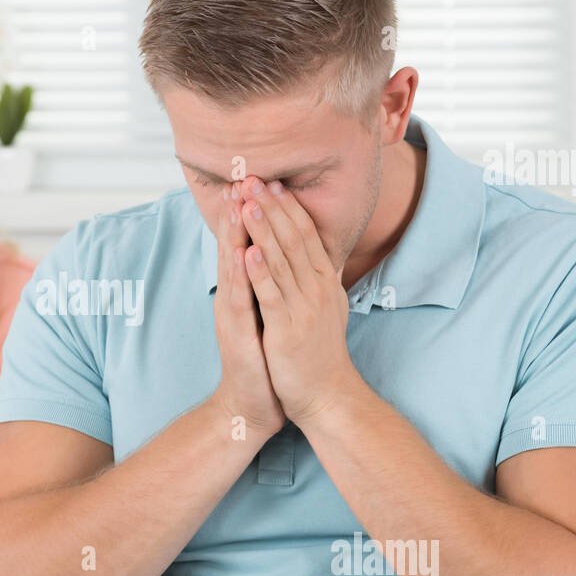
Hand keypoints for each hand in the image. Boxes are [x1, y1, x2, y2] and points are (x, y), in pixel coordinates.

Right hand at [208, 181, 285, 441]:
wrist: (253, 403)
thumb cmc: (264, 360)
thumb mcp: (268, 314)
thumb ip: (268, 286)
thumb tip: (277, 260)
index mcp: (244, 290)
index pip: (244, 242)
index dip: (247, 212)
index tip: (253, 180)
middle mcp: (234, 297)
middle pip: (232, 245)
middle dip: (236, 211)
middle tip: (239, 176)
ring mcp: (233, 314)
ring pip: (232, 266)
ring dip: (233, 233)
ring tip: (236, 202)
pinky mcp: (239, 333)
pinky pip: (241, 299)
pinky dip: (241, 274)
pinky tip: (242, 252)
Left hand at [236, 175, 356, 428]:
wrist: (327, 398)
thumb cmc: (319, 355)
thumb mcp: (323, 309)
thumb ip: (317, 281)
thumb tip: (313, 255)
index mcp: (325, 283)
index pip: (308, 235)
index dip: (289, 208)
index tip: (273, 182)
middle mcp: (319, 289)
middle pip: (294, 239)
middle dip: (273, 207)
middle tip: (255, 178)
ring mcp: (304, 308)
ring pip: (282, 260)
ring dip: (264, 229)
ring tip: (248, 201)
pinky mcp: (288, 329)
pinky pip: (272, 294)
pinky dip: (260, 271)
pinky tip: (248, 249)